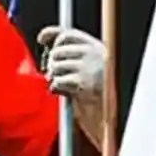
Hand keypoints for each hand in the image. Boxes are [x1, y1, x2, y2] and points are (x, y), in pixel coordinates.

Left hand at [38, 26, 107, 148]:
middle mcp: (95, 55)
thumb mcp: (90, 69)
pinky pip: (57, 81)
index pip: (69, 34)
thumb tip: (45, 38)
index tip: (42, 39)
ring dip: (54, 77)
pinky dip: (56, 88)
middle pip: (58, 50)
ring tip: (62, 87)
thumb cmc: (100, 97)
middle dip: (51, 63)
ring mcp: (89, 68)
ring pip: (56, 65)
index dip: (52, 34)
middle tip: (54, 75)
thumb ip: (72, 55)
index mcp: (99, 49)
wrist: (114, 121)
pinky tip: (64, 94)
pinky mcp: (82, 83)